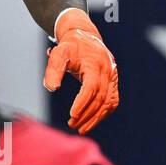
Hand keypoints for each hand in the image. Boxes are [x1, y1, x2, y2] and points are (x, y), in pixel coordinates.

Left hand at [44, 8, 118, 133]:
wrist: (85, 36)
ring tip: (81, 128)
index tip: (72, 115)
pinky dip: (103, 112)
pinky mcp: (114, 82)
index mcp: (95, 64)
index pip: (91, 87)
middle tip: (72, 125)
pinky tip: (92, 121)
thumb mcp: (58, 53)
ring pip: (108, 102)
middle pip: (100, 98)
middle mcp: (108, 71)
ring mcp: (113, 77)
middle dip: (87, 114)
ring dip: (95, 118)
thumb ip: (54, 69)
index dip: (82, 102)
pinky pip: (112, 100)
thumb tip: (51, 88)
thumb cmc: (70, 46)